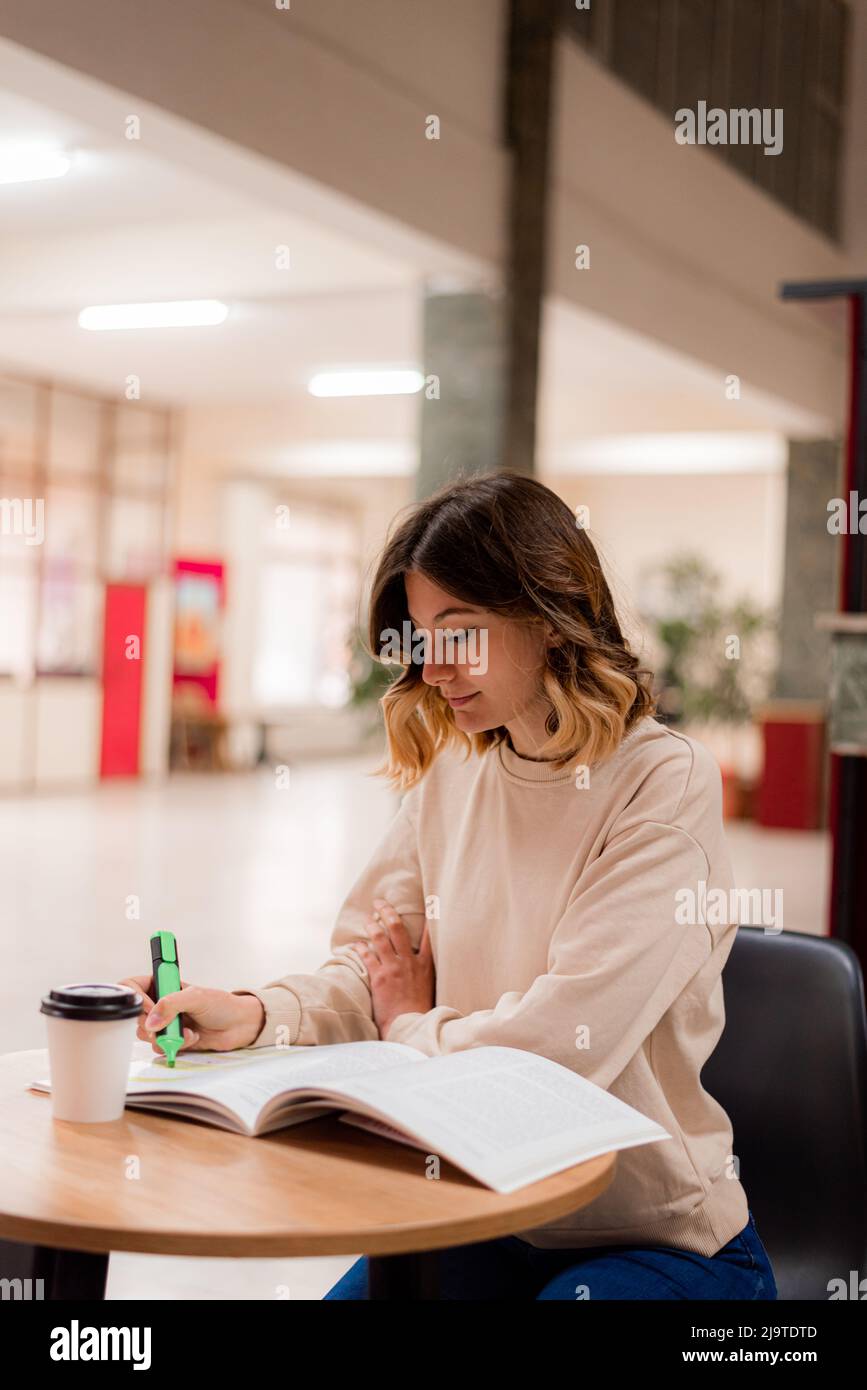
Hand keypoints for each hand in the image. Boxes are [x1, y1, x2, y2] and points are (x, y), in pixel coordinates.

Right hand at [118, 976, 265, 1056]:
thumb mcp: (197, 997)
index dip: (137, 998)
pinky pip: (160, 1047)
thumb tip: (152, 1020)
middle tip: (165, 1026)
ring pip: (145, 1033)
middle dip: (151, 1024)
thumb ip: (171, 1004)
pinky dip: (174, 1045)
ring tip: (186, 1031)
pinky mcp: (172, 1039)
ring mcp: (166, 1022)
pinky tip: (192, 1038)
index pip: (133, 986)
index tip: (150, 1009)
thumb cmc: (222, 1004)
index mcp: (164, 985)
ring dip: (166, 1036)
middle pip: (135, 1014)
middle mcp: (161, 1003)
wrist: (239, 1025)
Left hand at [354, 898, 434, 1039]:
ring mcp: (394, 968)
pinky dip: (360, 948)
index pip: (429, 935)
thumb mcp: (430, 987)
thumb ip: (425, 972)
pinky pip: (367, 956)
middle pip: (398, 928)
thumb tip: (420, 963)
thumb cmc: (420, 1011)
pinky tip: (356, 945)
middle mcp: (409, 962)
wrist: (410, 1025)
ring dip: (371, 925)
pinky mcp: (379, 977)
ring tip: (366, 919)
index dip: (429, 916)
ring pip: (380, 938)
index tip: (430, 901)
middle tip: (380, 903)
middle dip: (387, 912)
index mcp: (425, 964)